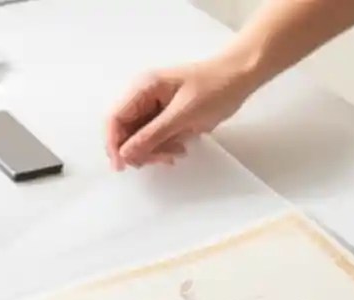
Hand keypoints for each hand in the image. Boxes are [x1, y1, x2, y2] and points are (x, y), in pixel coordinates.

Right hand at [105, 57, 255, 170]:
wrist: (240, 78)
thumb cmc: (214, 89)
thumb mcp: (183, 114)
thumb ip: (152, 135)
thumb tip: (125, 154)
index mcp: (143, 88)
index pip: (115, 119)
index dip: (113, 144)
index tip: (122, 166)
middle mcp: (143, 97)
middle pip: (125, 132)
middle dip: (139, 150)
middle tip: (161, 160)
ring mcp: (154, 108)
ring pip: (140, 139)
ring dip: (154, 151)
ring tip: (177, 152)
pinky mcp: (167, 117)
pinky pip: (156, 139)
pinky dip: (165, 147)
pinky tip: (180, 148)